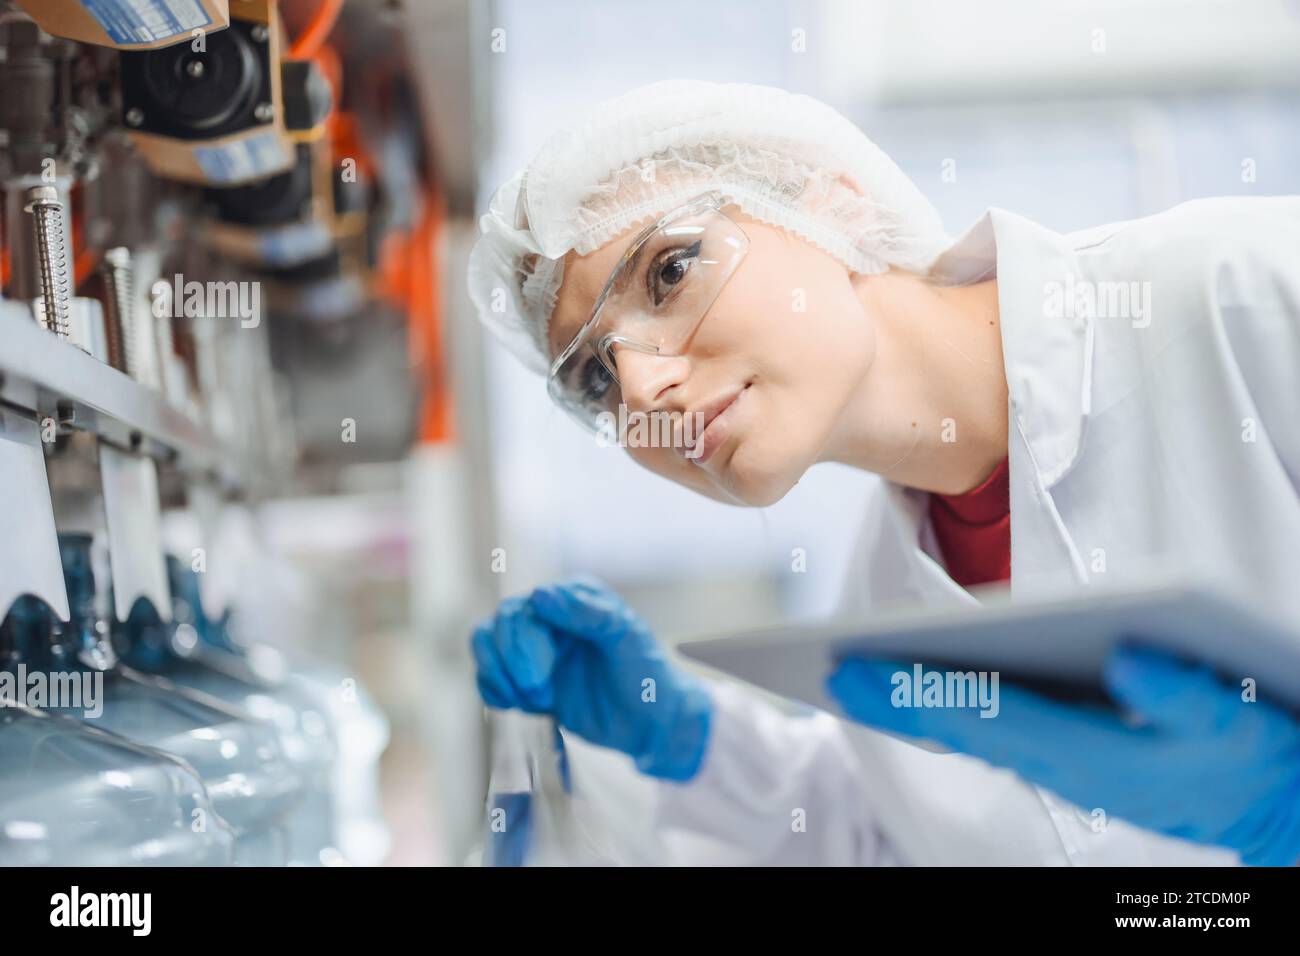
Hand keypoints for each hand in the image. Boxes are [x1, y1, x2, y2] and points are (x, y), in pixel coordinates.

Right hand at [471, 577, 711, 781]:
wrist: (652, 725)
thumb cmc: (647, 677)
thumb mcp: (627, 638)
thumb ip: (587, 613)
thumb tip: (540, 594)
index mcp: (573, 597)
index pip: (524, 609)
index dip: (522, 645)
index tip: (540, 678)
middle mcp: (551, 617)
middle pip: (498, 627)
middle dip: (512, 665)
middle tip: (541, 695)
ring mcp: (536, 647)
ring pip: (485, 645)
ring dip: (498, 676)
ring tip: (533, 701)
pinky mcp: (528, 678)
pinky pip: (488, 676)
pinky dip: (494, 691)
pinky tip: (520, 706)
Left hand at [826, 644, 1299, 864]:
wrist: (1270, 805)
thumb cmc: (1252, 759)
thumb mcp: (1238, 723)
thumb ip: (1187, 693)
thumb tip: (1129, 655)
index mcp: (1093, 753)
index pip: (983, 714)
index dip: (914, 690)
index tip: (852, 669)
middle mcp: (1064, 762)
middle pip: (962, 724)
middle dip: (893, 697)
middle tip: (827, 671)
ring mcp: (1064, 763)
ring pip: (971, 729)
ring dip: (912, 703)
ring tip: (857, 671)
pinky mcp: (1072, 754)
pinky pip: (994, 729)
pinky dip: (949, 707)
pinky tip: (921, 682)